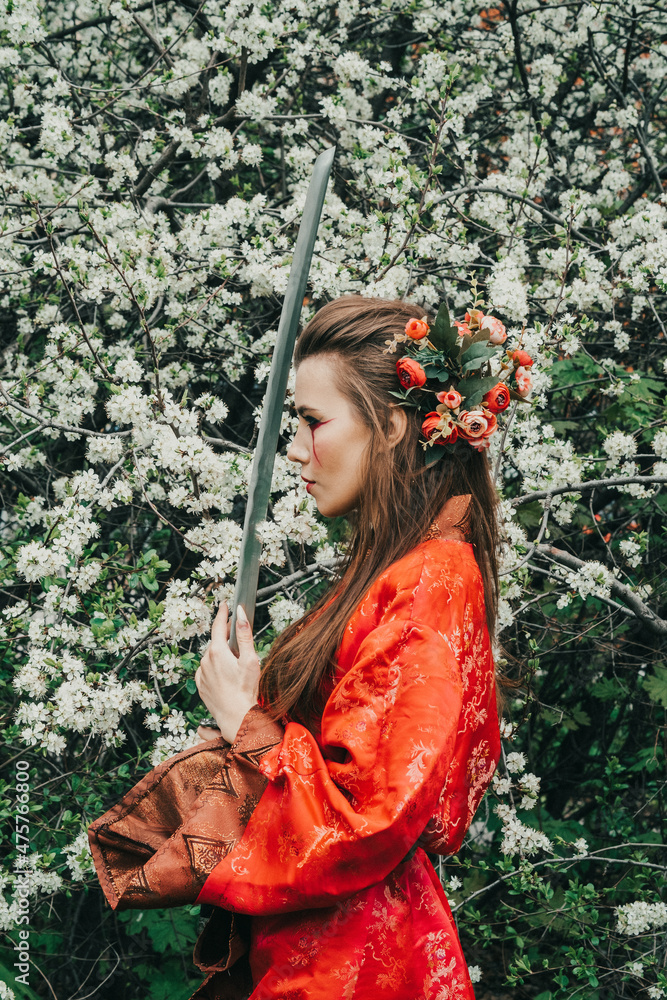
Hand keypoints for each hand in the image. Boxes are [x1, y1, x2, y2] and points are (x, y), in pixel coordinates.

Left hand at [195, 603, 259, 743]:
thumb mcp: (250, 659)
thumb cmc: (246, 689)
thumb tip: (240, 613)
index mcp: (217, 651)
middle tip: (238, 640)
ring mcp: (202, 674)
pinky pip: (207, 670)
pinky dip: (215, 668)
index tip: (224, 604)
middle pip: (216, 642)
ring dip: (221, 655)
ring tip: (236, 665)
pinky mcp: (201, 685)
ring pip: (211, 657)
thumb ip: (244, 634)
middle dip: (226, 638)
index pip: (218, 625)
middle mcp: (205, 660)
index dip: (222, 613)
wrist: (236, 717)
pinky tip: (227, 676)